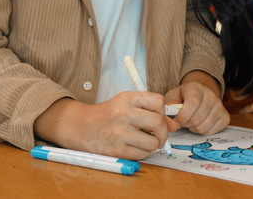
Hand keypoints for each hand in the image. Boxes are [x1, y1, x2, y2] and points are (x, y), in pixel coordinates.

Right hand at [34, 92, 166, 159]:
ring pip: (153, 142)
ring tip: (144, 141)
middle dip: (163, 132)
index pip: (158, 101)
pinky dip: (143, 153)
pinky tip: (134, 147)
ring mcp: (119, 133)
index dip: (163, 111)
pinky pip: (142, 154)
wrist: (80, 126)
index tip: (159, 117)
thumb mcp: (125, 103)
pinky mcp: (116, 150)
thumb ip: (147, 109)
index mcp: (127, 98)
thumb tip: (172, 123)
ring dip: (153, 144)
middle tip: (159, 135)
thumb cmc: (108, 114)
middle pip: (158, 123)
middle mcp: (123, 114)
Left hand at [165, 71, 228, 134]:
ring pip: (203, 127)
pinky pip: (210, 131)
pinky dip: (202, 131)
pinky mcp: (225, 117)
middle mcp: (211, 95)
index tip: (175, 122)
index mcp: (197, 88)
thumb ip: (168, 108)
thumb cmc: (184, 97)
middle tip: (183, 120)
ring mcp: (220, 106)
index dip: (182, 116)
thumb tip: (168, 124)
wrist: (201, 94)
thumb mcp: (173, 96)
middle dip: (185, 124)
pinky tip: (200, 123)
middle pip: (197, 119)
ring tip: (191, 120)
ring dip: (193, 128)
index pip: (193, 103)